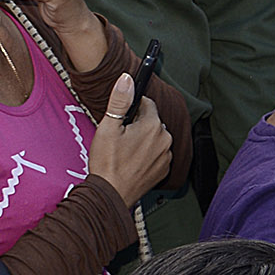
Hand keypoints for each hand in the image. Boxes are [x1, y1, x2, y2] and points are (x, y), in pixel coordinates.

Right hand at [89, 73, 172, 205]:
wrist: (111, 195)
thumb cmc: (108, 163)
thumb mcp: (108, 127)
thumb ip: (120, 100)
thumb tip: (126, 79)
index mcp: (153, 125)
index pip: (147, 103)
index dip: (132, 107)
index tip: (122, 116)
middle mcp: (165, 139)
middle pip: (152, 120)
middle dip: (138, 124)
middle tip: (120, 136)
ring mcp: (166, 156)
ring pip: (155, 138)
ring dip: (143, 139)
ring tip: (124, 150)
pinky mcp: (164, 170)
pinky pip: (157, 154)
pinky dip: (147, 154)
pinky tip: (132, 161)